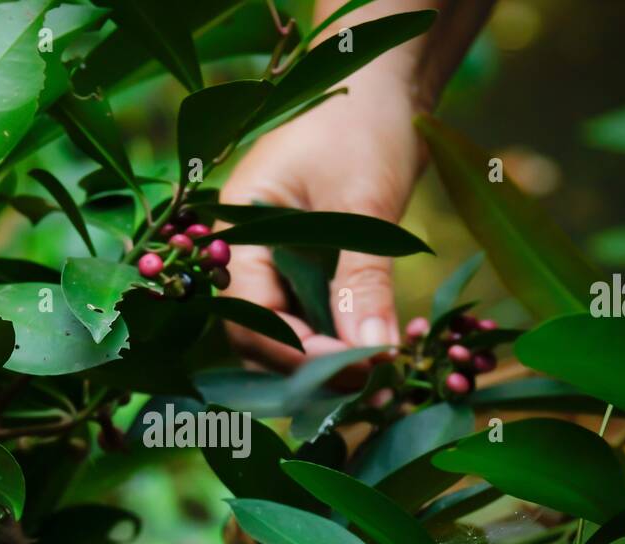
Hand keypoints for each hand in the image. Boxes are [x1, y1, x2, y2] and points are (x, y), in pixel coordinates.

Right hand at [220, 40, 424, 372]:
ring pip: (292, 334)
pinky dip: (346, 337)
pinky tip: (380, 350)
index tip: (354, 369)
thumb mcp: (364, 202)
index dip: (296, 353)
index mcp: (239, 234)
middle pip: (263, 337)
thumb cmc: (364, 123)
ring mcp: (278, 264)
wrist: (385, 79)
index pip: (251, 317)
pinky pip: (318, 317)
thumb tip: (372, 353)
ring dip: (332, 360)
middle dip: (313, 367)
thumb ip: (362, 281)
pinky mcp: (309, 268)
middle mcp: (249, 256)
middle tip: (374, 384)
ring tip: (382, 376)